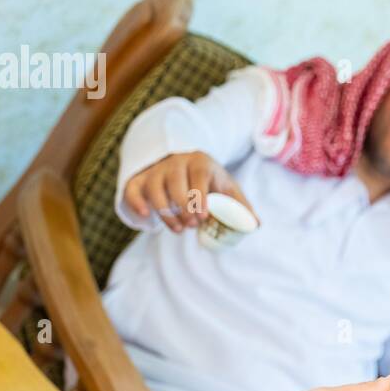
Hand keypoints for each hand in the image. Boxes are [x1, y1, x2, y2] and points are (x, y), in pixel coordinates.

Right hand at [123, 151, 253, 231]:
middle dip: (182, 207)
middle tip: (192, 225)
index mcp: (200, 162)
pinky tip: (146, 216)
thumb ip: (240, 204)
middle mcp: (175, 163)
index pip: (199, 175)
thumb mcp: (226, 186)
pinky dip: (136, 202)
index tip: (203, 216)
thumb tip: (256, 225)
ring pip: (154, 188)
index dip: (199, 196)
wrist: (183, 161)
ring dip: (164, 212)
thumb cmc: (209, 179)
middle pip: (174, 182)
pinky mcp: (140, 179)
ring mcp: (156, 170)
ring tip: (179, 229)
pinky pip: (133, 189)